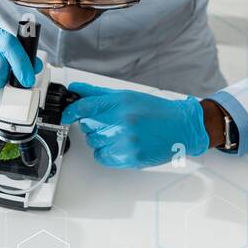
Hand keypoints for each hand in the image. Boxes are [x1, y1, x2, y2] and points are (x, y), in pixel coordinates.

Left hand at [61, 82, 208, 167]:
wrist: (182, 127)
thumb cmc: (157, 111)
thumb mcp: (128, 96)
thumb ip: (99, 94)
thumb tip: (76, 90)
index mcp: (122, 104)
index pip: (86, 107)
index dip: (71, 111)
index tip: (65, 115)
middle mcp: (123, 122)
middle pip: (88, 126)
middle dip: (93, 124)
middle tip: (109, 122)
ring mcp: (127, 141)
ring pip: (93, 143)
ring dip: (100, 139)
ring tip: (117, 134)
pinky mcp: (131, 158)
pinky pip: (103, 157)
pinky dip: (106, 152)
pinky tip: (118, 145)